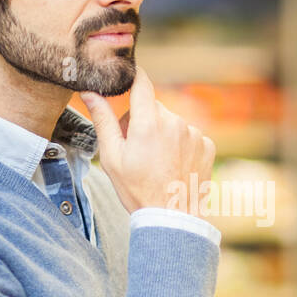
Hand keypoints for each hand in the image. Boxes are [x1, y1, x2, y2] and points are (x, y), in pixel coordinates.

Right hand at [81, 67, 215, 218]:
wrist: (171, 219)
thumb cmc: (137, 190)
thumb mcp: (112, 157)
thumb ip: (102, 120)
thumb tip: (89, 92)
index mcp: (148, 123)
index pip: (142, 83)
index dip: (134, 76)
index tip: (128, 76)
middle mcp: (175, 123)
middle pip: (154, 108)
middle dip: (143, 120)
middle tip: (135, 149)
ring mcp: (194, 134)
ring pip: (172, 123)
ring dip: (163, 134)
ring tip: (157, 163)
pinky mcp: (207, 146)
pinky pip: (189, 136)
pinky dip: (181, 146)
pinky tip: (174, 166)